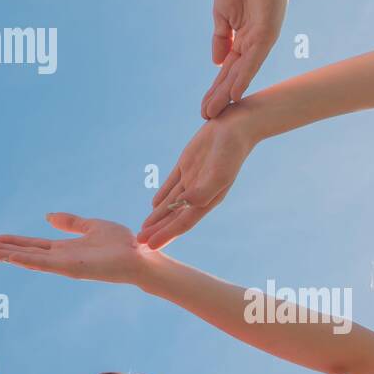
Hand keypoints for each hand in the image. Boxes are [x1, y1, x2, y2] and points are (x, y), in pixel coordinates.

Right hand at [0, 214, 151, 284]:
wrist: (139, 257)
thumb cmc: (122, 244)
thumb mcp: (92, 226)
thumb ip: (70, 223)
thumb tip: (48, 216)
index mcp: (64, 249)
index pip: (31, 245)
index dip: (11, 243)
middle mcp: (59, 258)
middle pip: (24, 253)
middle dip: (1, 251)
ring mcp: (62, 265)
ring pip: (27, 259)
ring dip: (6, 256)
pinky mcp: (69, 268)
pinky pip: (41, 263)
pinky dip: (23, 259)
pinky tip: (8, 256)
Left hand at [136, 107, 258, 248]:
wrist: (235, 127)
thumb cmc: (230, 152)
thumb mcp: (219, 173)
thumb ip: (203, 191)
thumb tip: (184, 205)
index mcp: (208, 198)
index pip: (183, 222)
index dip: (166, 235)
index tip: (149, 246)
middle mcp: (199, 192)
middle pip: (174, 216)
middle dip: (157, 230)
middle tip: (138, 242)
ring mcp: (192, 178)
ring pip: (170, 203)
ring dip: (157, 217)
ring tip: (144, 228)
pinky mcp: (187, 165)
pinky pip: (171, 184)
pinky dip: (162, 196)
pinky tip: (154, 205)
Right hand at [202, 0, 291, 116]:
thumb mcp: (222, 14)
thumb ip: (220, 37)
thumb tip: (216, 62)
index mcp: (241, 41)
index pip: (225, 71)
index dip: (214, 89)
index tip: (202, 108)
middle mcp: (252, 47)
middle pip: (231, 77)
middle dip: (217, 98)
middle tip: (205, 119)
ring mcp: (260, 42)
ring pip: (240, 74)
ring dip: (226, 94)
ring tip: (214, 113)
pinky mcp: (266, 35)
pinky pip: (252, 61)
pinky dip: (242, 78)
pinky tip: (234, 94)